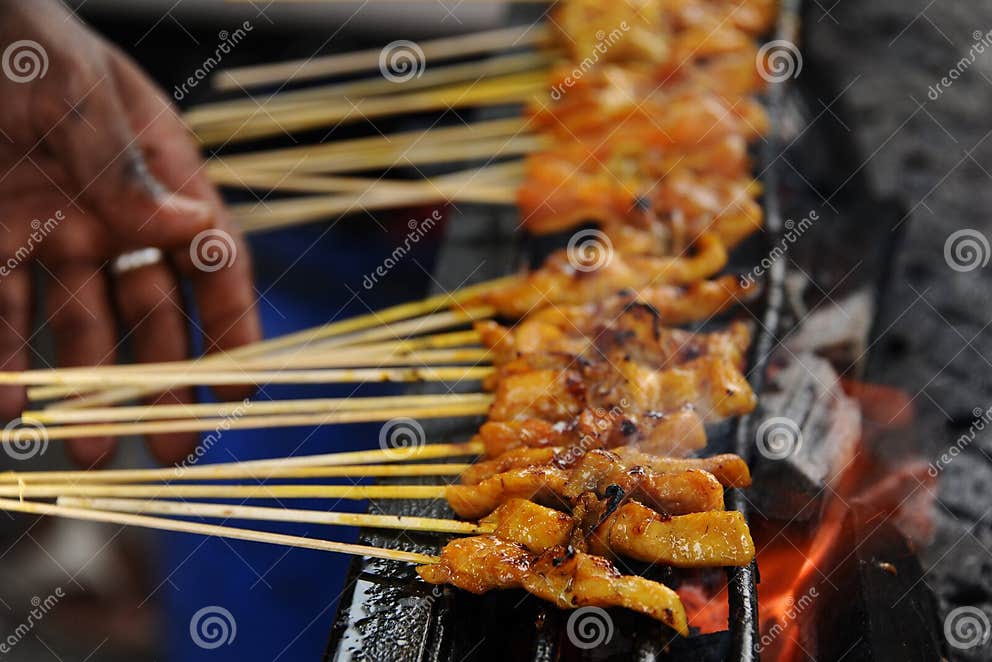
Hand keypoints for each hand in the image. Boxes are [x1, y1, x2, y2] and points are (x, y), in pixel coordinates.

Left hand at [0, 1, 260, 464]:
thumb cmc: (17, 38)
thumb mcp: (75, 92)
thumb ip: (127, 165)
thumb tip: (194, 230)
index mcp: (157, 172)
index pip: (210, 258)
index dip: (232, 324)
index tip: (240, 388)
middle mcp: (111, 211)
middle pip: (151, 308)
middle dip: (164, 381)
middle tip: (172, 448)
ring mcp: (47, 230)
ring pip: (78, 324)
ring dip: (85, 390)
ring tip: (90, 452)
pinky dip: (4, 362)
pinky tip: (8, 406)